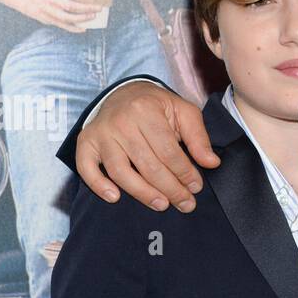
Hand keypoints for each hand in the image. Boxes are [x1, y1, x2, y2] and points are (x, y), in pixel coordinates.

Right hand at [23, 0, 101, 32]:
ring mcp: (51, 16)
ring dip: (81, 20)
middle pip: (70, 11)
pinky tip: (84, 29)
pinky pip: (64, 26)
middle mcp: (51, 7)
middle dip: (85, 12)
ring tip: (93, 17)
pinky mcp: (51, 22)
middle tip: (97, 10)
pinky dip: (74, 29)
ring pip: (67, 20)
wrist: (31, 1)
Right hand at [76, 80, 219, 211]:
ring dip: (142, 193)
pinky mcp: (86, 142)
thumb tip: (211, 163)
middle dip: (170, 189)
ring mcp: (101, 133)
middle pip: (148, 165)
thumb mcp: (183, 111)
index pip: (168, 152)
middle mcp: (121, 122)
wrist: (124, 92)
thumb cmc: (156, 106)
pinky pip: (86, 168)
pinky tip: (115, 198)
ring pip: (121, 172)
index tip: (196, 187)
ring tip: (162, 205)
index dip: (185, 173)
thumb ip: (199, 137)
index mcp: (146, 111)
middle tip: (186, 204)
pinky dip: (98, 185)